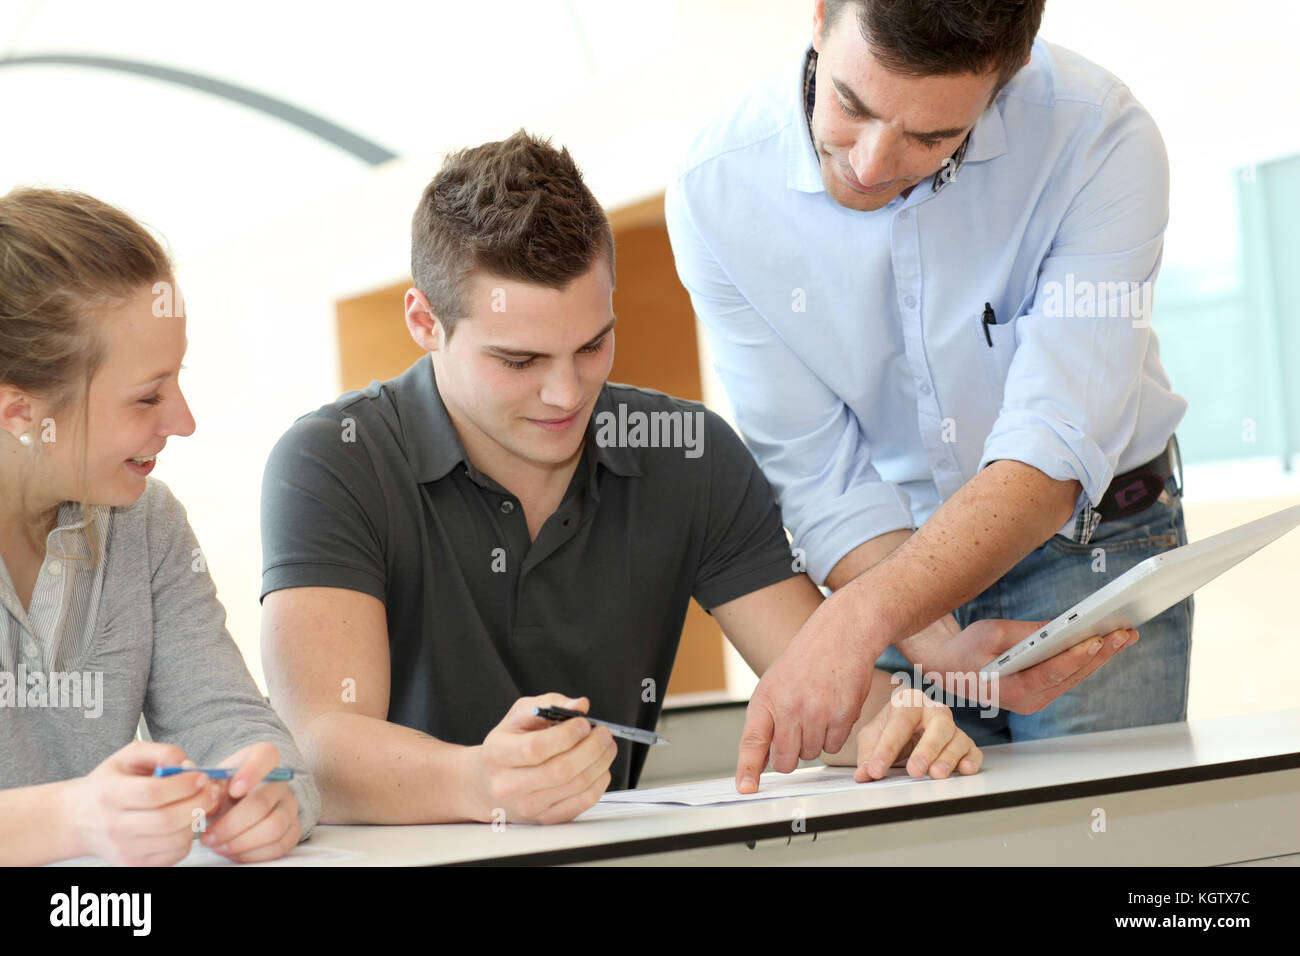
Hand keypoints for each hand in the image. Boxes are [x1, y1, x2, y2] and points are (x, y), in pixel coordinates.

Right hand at [67, 741, 223, 865]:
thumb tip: (189, 765)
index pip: (153, 793)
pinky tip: (185, 823)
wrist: (78, 819)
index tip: (201, 776)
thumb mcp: (129, 756)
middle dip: (199, 803)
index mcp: (109, 794)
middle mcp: (114, 826)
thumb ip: (162, 752)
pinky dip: (188, 838)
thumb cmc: (108, 784)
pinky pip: (174, 855)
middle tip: (211, 790)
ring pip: (175, 840)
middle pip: (167, 820)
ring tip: (200, 805)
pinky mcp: (134, 864)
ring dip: (196, 821)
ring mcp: (123, 849)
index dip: (184, 785)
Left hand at [198, 742, 300, 862]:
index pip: (267, 756)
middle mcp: (282, 781)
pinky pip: (279, 846)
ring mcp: (290, 806)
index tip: (231, 790)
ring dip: (240, 842)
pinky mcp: (293, 830)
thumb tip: (188, 772)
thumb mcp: (213, 779)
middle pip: (262, 803)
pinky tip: (233, 851)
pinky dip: (252, 853)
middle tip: (207, 836)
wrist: (239, 804)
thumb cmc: (225, 790)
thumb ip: (203, 779)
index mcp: (264, 758)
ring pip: (274, 827)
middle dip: (230, 824)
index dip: (251, 772)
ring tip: (217, 845)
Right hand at [465, 694, 616, 823]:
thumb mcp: (520, 715)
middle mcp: (509, 785)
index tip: (583, 723)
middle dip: (591, 747)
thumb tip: (579, 705)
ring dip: (600, 762)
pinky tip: (600, 766)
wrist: (490, 782)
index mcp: (498, 754)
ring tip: (606, 745)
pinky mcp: (547, 818)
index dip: (566, 735)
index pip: (535, 748)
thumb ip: (550, 703)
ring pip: (576, 785)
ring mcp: (528, 806)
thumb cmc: (508, 744)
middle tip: (603, 733)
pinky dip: (599, 781)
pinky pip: (583, 801)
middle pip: (560, 770)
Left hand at [735, 597, 876, 792]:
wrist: (838, 636)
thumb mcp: (773, 685)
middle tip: (796, 732)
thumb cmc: (804, 662)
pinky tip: (832, 709)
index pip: (752, 741)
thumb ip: (765, 722)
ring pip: (812, 754)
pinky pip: (835, 746)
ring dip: (813, 741)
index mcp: (766, 699)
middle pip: (786, 760)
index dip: (748, 768)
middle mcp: (790, 707)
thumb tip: (760, 760)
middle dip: (789, 755)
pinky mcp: (843, 714)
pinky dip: (834, 735)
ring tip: (816, 711)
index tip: (745, 788)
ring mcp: (817, 712)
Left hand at [854, 687, 982, 781]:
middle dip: (927, 749)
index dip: (886, 748)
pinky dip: (971, 760)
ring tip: (936, 774)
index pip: (899, 723)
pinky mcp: (965, 743)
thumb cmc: (889, 729)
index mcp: (908, 701)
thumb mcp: (871, 738)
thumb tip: (863, 774)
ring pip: (957, 738)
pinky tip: (965, 769)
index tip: (876, 770)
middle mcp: (934, 710)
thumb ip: (867, 755)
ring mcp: (952, 726)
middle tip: (914, 770)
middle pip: (938, 725)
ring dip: (947, 758)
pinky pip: (973, 750)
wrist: (904, 728)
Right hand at [899, 616, 1138, 713]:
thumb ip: (1027, 632)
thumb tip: (1062, 626)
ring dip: (1100, 656)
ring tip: (1125, 635)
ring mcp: (1036, 700)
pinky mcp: (1041, 692)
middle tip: (1125, 632)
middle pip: (1071, 675)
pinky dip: (1087, 658)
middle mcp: (1027, 701)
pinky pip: (1069, 675)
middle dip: (1100, 653)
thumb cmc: (965, 649)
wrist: (949, 667)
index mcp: (1010, 690)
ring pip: (1075, 677)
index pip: (1049, 673)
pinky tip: (1106, 643)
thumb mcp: (990, 633)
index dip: (1075, 656)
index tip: (1097, 640)